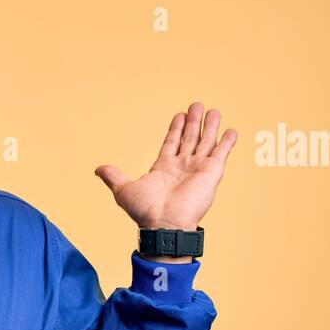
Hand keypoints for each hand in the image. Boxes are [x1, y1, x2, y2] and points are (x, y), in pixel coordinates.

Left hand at [94, 101, 234, 230]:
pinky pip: (221, 153)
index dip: (176, 129)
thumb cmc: (144, 211)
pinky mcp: (211, 173)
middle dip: (193, 123)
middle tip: (196, 105)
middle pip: (190, 139)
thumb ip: (113, 177)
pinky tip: (231, 130)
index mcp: (163, 168)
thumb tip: (98, 169)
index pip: (171, 142)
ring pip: (206, 142)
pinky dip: (227, 142)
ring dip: (210, 127)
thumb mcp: (123, 190)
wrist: (163, 223)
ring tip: (213, 111)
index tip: (180, 115)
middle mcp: (182, 167)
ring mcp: (197, 169)